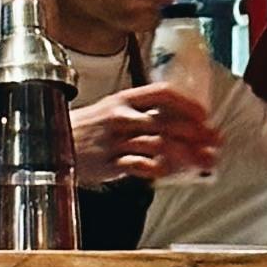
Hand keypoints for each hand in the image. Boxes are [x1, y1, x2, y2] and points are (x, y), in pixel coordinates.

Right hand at [71, 81, 218, 183]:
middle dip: (196, 133)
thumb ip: (143, 113)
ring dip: (186, 154)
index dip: (187, 103)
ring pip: (159, 144)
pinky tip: (172, 172)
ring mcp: (115, 140)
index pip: (163, 94)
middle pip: (167, 121)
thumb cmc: (88, 129)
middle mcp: (122, 117)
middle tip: (215, 141)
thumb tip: (178, 120)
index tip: (205, 115)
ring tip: (204, 161)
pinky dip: (159, 168)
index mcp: (125, 99)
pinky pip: (140, 165)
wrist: (50, 144)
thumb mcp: (113, 110)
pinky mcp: (109, 163)